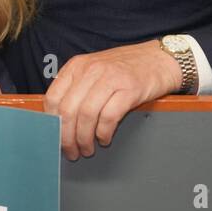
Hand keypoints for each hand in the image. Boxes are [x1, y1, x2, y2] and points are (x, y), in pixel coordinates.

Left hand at [44, 40, 181, 159]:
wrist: (160, 59)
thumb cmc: (126, 67)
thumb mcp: (95, 69)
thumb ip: (77, 87)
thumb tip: (59, 119)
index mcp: (77, 66)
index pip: (53, 98)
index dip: (51, 123)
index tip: (56, 137)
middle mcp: (91, 70)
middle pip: (68, 110)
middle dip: (66, 137)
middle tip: (71, 151)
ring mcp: (111, 78)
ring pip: (86, 116)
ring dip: (84, 139)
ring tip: (88, 149)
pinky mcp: (129, 89)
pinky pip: (109, 117)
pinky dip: (104, 133)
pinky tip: (105, 139)